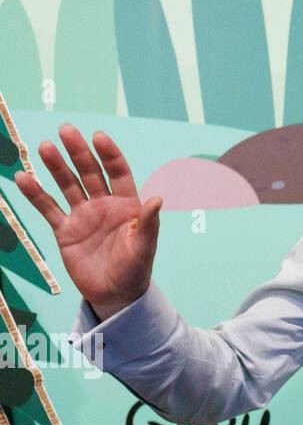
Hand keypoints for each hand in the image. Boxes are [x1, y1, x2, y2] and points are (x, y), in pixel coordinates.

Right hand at [14, 125, 162, 320]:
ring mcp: (83, 215)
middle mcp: (104, 204)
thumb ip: (148, 223)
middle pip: (89, 172)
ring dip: (56, 167)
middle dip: (79, 152)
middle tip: (66, 131)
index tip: (98, 136)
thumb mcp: (144, 246)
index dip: (109, 154)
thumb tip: (157, 199)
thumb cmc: (135, 268)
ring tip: (44, 147)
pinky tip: (23, 178)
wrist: (115, 293)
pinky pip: (48, 209)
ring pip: (67, 185)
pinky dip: (36, 194)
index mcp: (127, 203)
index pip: (117, 172)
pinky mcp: (65, 230)